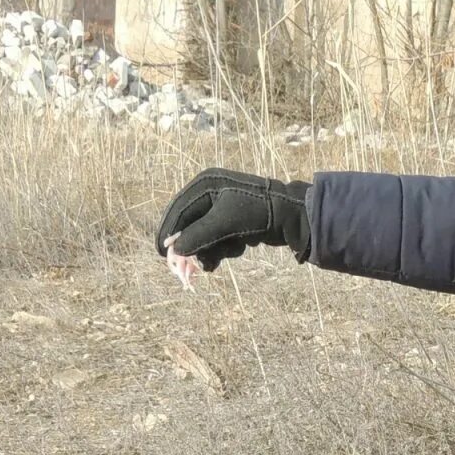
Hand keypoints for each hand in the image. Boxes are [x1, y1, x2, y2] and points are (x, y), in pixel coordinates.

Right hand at [155, 168, 310, 270]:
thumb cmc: (258, 213)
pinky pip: (218, 240)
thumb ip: (197, 235)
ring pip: (204, 237)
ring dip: (214, 249)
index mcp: (205, 185)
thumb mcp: (225, 223)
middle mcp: (210, 193)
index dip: (169, 233)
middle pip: (189, 226)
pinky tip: (240, 247)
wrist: (292, 215)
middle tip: (191, 269)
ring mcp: (221, 207)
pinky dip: (226, 248)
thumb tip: (174, 249)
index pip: (178, 211)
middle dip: (195, 247)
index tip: (161, 254)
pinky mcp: (232, 221)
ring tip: (232, 250)